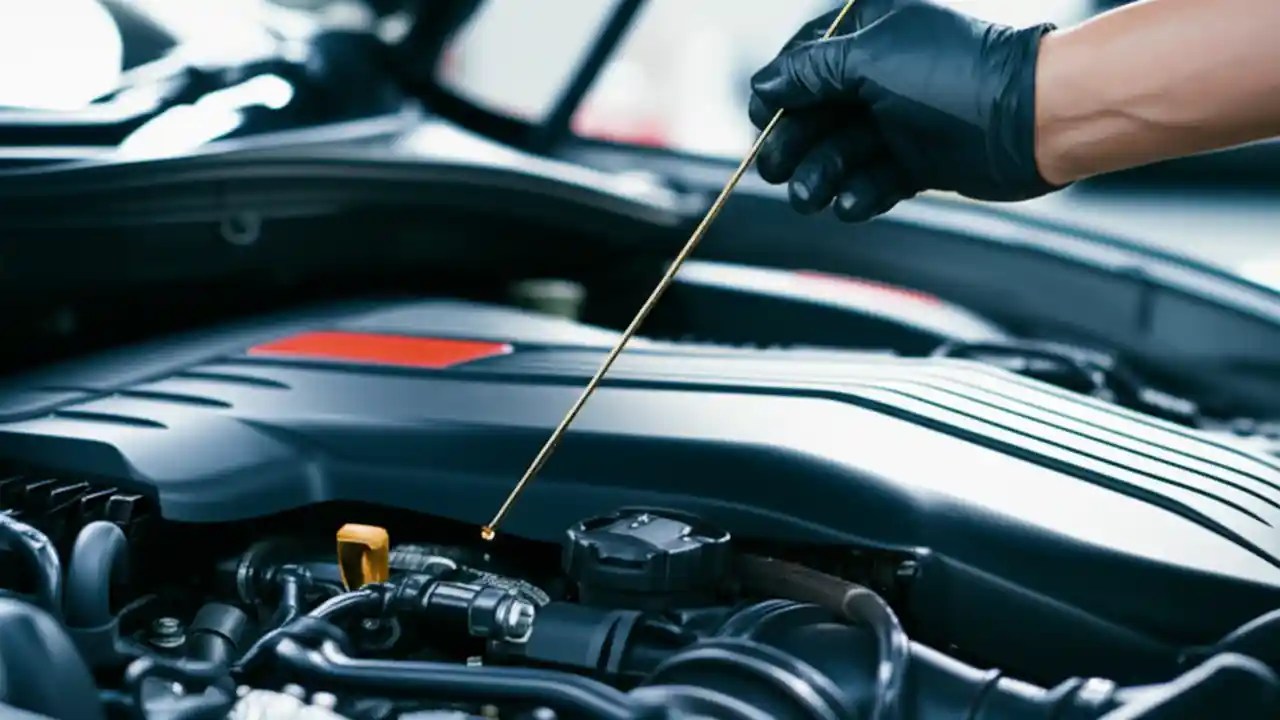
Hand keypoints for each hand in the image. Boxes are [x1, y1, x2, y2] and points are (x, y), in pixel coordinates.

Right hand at [749, 0, 1060, 221]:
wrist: (1030, 120)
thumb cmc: (954, 75)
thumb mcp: (869, 60)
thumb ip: (808, 72)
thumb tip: (761, 85)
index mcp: (870, 31)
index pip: (804, 61)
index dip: (778, 93)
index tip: (760, 121)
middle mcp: (882, 73)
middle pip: (816, 114)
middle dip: (795, 146)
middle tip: (776, 173)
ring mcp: (900, 119)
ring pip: (840, 152)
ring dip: (820, 176)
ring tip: (811, 197)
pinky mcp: (917, 160)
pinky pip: (873, 179)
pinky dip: (859, 195)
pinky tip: (853, 204)